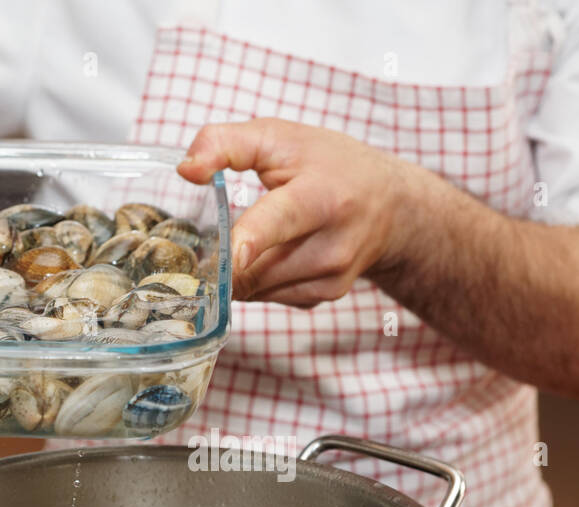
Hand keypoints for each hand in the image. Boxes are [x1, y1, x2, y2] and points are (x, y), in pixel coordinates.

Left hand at [177, 118, 419, 306]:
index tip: (232, 254)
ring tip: (253, 237)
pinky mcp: (325, 297)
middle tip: (216, 234)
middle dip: (224, 256)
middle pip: (257, 267)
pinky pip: (268, 297)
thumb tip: (186, 170)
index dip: (252, 239)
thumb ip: (227, 143)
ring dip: (240, 269)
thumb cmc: (332, 166)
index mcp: (323, 196)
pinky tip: (276, 253)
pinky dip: (259, 278)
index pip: (283, 220)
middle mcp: (333, 245)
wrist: (392, 207)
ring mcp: (331, 278)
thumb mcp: (282, 137)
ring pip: (256, 288)